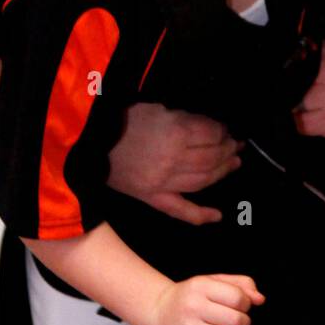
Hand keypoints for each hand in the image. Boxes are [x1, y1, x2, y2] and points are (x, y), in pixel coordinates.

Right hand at [107, 103, 242, 224]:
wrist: (88, 143)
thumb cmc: (121, 120)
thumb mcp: (155, 108)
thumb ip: (182, 119)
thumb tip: (206, 128)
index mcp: (175, 132)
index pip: (211, 133)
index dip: (222, 131)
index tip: (226, 129)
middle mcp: (174, 159)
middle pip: (212, 157)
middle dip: (228, 150)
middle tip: (236, 146)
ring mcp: (164, 182)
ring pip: (203, 180)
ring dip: (223, 172)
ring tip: (234, 164)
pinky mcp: (152, 198)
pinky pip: (180, 210)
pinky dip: (200, 215)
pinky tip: (218, 216)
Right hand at [150, 274, 263, 324]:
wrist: (160, 311)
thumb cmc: (195, 296)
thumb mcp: (214, 281)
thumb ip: (242, 285)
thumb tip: (260, 300)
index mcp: (200, 287)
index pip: (238, 298)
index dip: (245, 304)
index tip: (239, 306)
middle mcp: (192, 307)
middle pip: (236, 320)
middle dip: (243, 321)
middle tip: (235, 320)